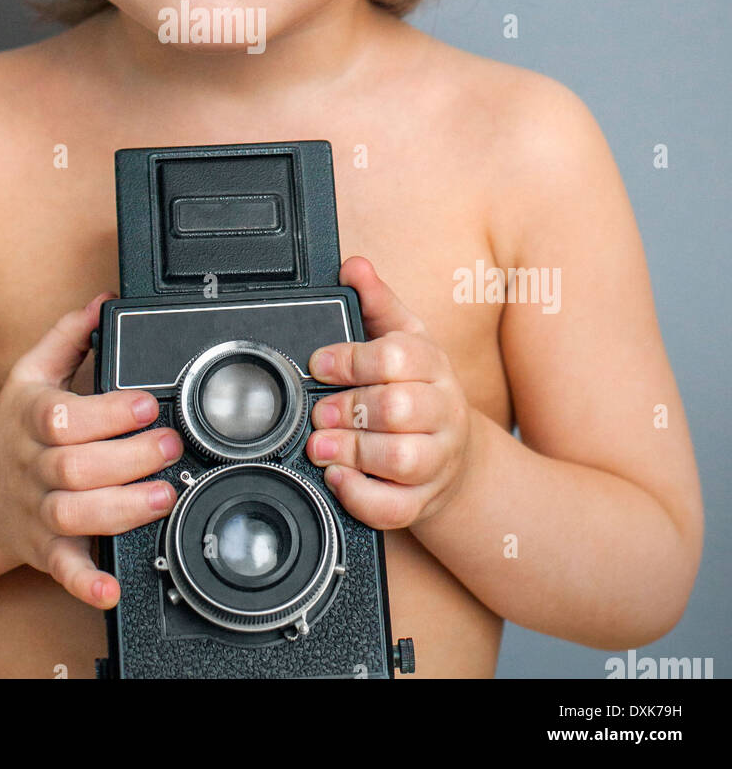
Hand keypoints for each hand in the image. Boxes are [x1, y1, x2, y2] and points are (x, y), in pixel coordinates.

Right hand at [0, 291, 181, 609]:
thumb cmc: (11, 430)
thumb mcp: (30, 375)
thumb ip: (68, 336)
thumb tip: (104, 303)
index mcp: (32, 419)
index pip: (64, 417)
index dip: (108, 412)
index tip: (147, 404)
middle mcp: (33, 467)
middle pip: (75, 467)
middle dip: (129, 458)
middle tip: (170, 447)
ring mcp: (37, 511)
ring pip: (73, 515)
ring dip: (122, 509)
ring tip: (164, 497)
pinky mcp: (45, 550)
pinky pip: (63, 570)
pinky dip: (86, 582)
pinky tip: (109, 587)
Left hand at [305, 256, 471, 529]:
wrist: (458, 454)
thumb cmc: (421, 389)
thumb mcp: (405, 338)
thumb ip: (376, 301)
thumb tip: (353, 265)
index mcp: (433, 365)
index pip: (396, 357)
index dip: (351, 359)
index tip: (318, 364)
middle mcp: (442, 411)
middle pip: (398, 409)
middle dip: (348, 409)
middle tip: (315, 411)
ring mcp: (437, 459)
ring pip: (400, 460)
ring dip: (352, 452)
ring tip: (319, 445)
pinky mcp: (424, 500)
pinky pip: (396, 508)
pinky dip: (362, 497)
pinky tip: (338, 479)